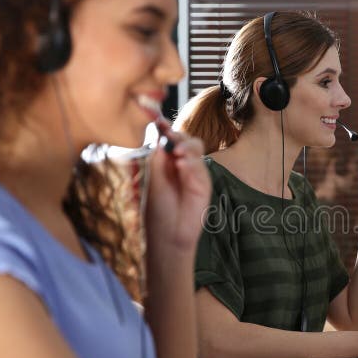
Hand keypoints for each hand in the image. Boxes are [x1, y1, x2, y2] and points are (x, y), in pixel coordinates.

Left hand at [145, 133, 211, 252]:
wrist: (167, 236)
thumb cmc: (157, 210)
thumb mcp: (153, 177)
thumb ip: (158, 155)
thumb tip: (160, 130)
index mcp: (168, 162)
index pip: (171, 139)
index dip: (167, 129)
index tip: (159, 122)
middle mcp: (183, 166)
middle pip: (187, 140)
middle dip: (179, 136)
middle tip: (169, 136)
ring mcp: (195, 175)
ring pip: (197, 150)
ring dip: (186, 148)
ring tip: (176, 154)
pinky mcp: (204, 186)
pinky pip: (201, 168)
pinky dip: (191, 164)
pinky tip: (181, 166)